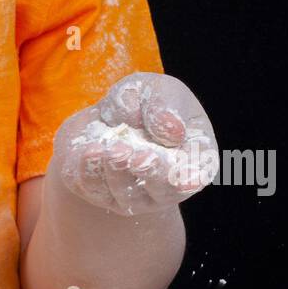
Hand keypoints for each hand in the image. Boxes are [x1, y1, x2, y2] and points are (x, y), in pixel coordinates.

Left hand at [48, 72, 218, 215]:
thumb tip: (171, 129)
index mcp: (194, 159)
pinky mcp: (101, 196)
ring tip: (111, 149)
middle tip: (138, 156)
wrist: (105, 118)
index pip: (197, 174)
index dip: (190, 177)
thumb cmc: (143, 104)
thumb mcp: (155, 91)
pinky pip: (94, 191)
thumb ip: (164, 104)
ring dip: (118, 173)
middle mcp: (165, 185)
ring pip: (127, 195)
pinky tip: (90, 151)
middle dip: (151, 173)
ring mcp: (133, 197)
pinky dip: (90, 172)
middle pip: (163, 190)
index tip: (184, 177)